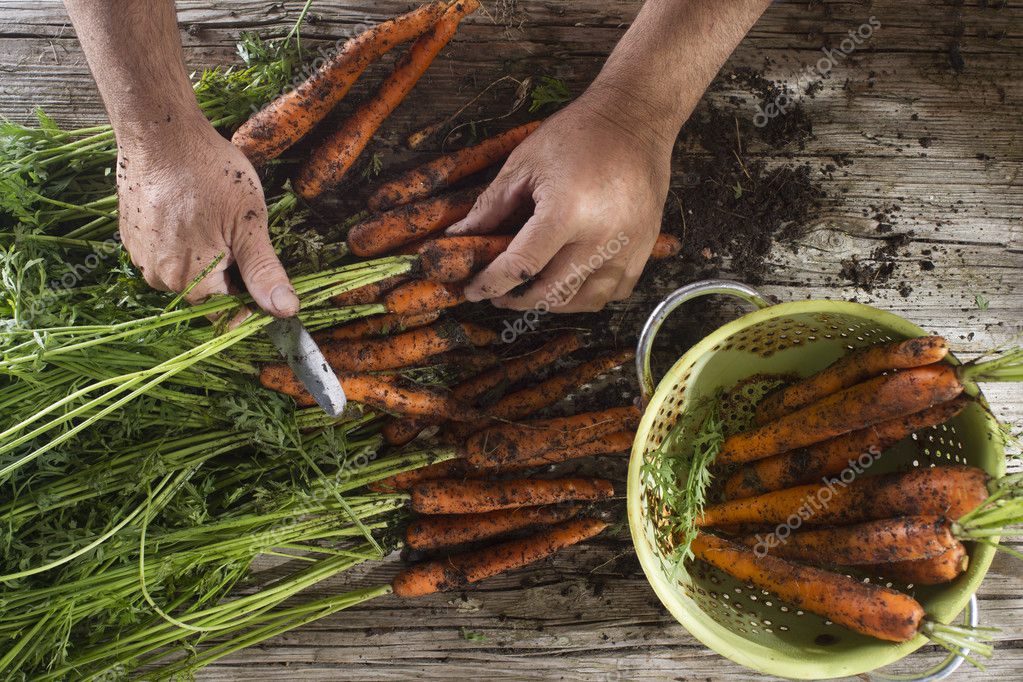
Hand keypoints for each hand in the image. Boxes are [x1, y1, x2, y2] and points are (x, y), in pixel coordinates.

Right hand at [115, 116, 298, 316]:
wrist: (158, 131)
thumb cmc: (208, 172)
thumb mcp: (249, 224)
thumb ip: (265, 272)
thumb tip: (286, 310)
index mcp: (189, 281)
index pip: (227, 313)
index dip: (250, 299)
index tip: (261, 271)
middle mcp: (158, 278)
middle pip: (207, 293)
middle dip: (230, 272)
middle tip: (238, 229)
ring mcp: (141, 257)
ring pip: (187, 272)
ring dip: (207, 255)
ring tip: (214, 216)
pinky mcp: (133, 238)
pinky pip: (167, 253)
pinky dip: (185, 240)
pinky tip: (194, 212)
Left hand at [446, 89, 673, 312]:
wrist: (636, 117)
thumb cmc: (578, 134)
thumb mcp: (525, 163)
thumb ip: (492, 205)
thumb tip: (461, 235)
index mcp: (568, 210)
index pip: (522, 265)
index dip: (492, 283)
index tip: (474, 290)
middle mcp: (602, 235)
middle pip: (553, 292)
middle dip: (519, 299)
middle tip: (500, 293)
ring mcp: (629, 245)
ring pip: (586, 301)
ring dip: (555, 303)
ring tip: (534, 291)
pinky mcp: (646, 247)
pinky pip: (616, 291)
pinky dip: (590, 295)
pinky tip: (572, 281)